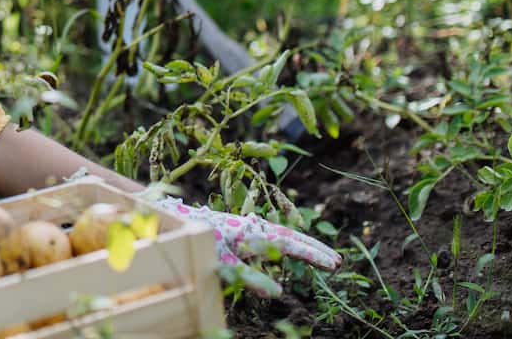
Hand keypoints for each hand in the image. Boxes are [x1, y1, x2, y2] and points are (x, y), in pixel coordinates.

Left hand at [157, 197, 340, 296]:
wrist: (173, 217)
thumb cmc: (196, 239)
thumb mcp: (221, 261)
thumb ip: (249, 277)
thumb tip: (277, 294)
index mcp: (251, 232)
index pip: (288, 243)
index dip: (311, 253)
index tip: (333, 263)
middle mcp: (251, 227)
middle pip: (290, 235)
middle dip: (313, 248)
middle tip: (338, 261)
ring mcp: (246, 227)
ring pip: (281, 234)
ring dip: (302, 245)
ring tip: (323, 258)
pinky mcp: (238, 230)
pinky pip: (269, 237)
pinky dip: (285, 243)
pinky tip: (292, 251)